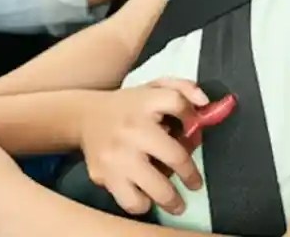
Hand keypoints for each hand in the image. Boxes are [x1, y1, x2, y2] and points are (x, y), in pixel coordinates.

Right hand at [79, 78, 233, 215]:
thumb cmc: (129, 106)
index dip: (193, 117)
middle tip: (194, 183)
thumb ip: (183, 89)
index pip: (178, 103)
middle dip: (191, 175)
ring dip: (171, 199)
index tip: (194, 130)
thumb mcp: (154, 87)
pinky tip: (146, 196)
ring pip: (158, 188)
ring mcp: (117, 154)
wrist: (84, 116)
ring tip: (176, 203)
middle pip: (176, 156)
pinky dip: (143, 203)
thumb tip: (205, 103)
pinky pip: (133, 201)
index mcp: (144, 102)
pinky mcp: (104, 174)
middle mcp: (132, 128)